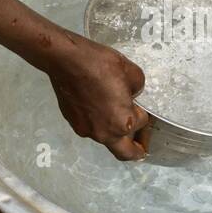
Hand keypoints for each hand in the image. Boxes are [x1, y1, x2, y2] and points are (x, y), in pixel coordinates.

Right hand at [46, 33, 150, 160]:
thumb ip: (137, 88)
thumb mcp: (131, 72)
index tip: (142, 105)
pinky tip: (96, 105)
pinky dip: (98, 122)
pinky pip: (91, 128)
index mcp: (123, 123)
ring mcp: (86, 130)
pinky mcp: (73, 122)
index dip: (145, 113)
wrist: (66, 59)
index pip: (142, 123)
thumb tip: (132, 94)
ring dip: (114, 131)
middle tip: (141, 149)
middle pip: (124, 152)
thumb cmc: (100, 64)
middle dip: (135, 152)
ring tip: (114, 113)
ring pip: (106, 138)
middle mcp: (104, 133)